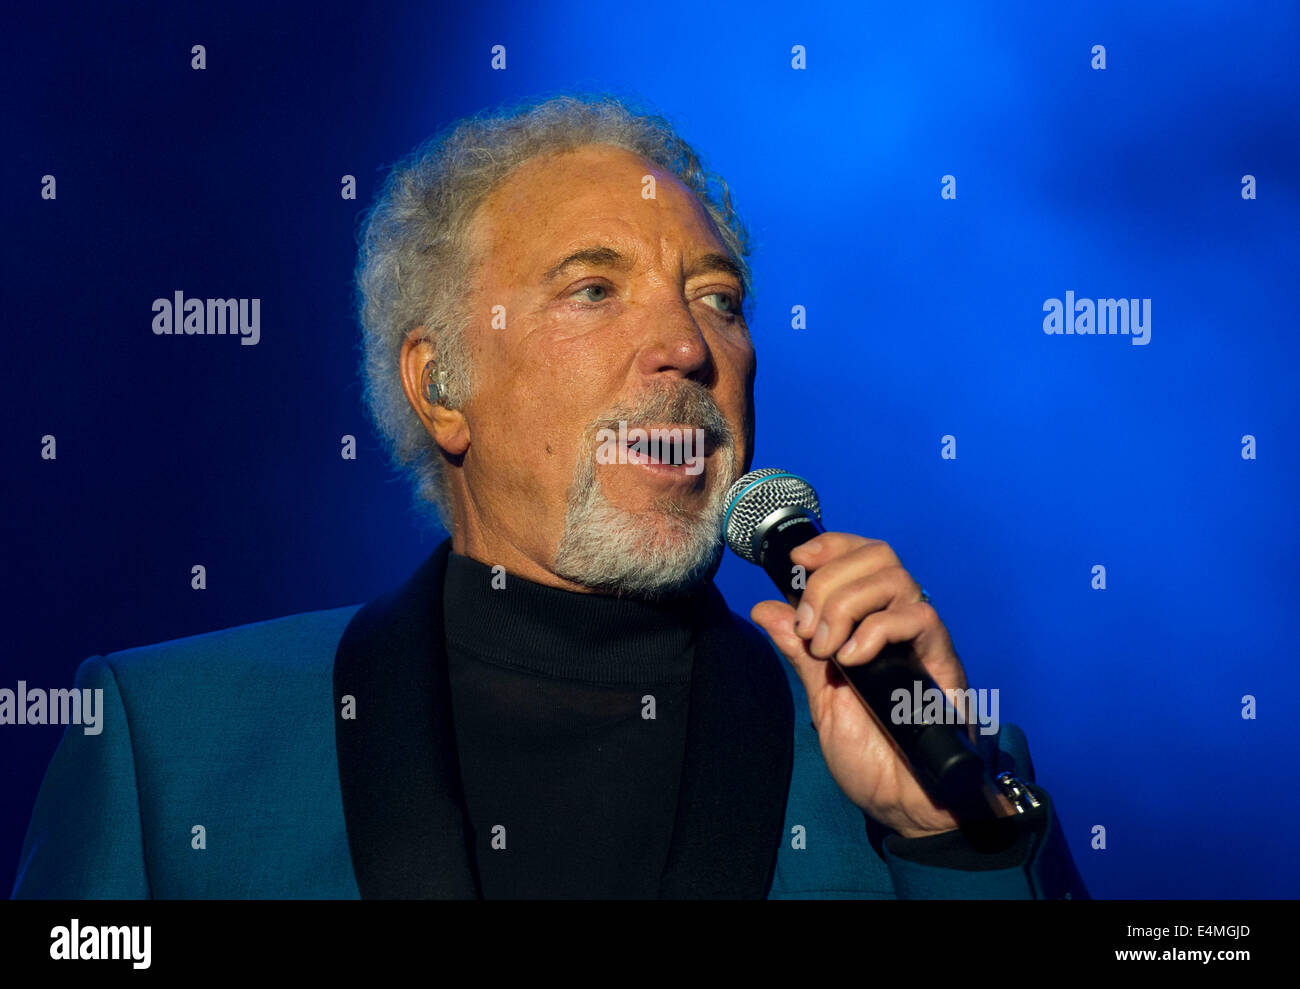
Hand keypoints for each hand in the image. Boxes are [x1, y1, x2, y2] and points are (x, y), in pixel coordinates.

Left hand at [750, 532, 1010, 838]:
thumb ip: (800, 653)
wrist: (904, 802)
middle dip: (829, 582)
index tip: (797, 561)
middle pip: (878, 556)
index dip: (832, 546)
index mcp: (872, 625)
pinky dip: (876, 630)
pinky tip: (854, 662)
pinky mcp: (942, 662)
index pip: (862, 555)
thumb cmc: (871, 754)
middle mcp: (900, 624)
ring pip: (896, 578)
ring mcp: (923, 641)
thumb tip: (768, 610)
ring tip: (830, 650)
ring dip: (848, 605)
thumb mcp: (822, 697)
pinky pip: (919, 617)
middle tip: (811, 631)